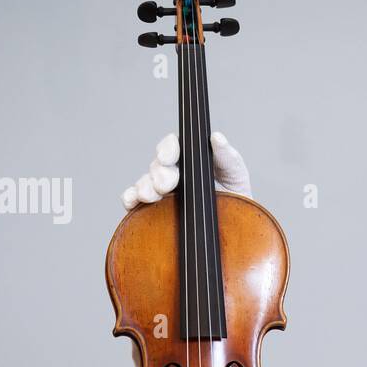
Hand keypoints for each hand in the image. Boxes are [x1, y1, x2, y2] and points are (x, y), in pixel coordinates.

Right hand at [120, 131, 252, 210]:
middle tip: (165, 185)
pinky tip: (132, 203)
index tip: (168, 157)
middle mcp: (173, 174)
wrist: (235, 228)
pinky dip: (130, 199)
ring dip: (144, 187)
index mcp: (190, 160)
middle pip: (157, 166)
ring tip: (150, 196)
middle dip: (158, 173)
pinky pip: (135, 201)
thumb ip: (228, 157)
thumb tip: (216, 137)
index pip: (173, 147)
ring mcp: (162, 192)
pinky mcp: (154, 211)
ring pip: (145, 183)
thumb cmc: (236, 198)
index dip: (167, 149)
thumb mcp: (236, 175)